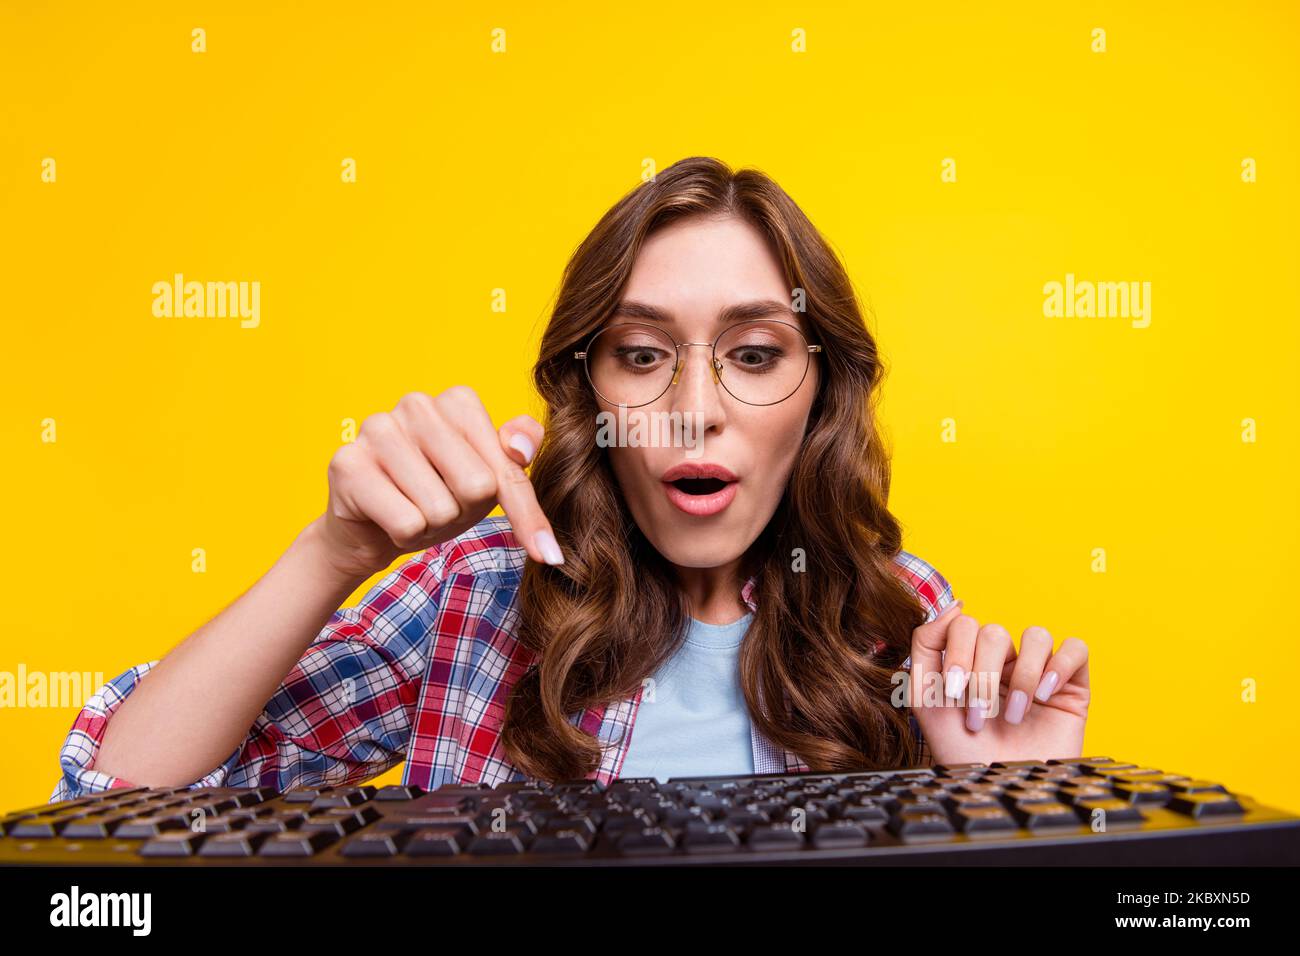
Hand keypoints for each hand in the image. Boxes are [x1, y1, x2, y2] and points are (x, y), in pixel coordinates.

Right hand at [316, 386, 561, 579]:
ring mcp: (378, 428)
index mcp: (459, 401)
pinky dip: (405, 535)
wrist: (371, 527)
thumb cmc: (436, 497)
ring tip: (412, 509)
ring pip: (440, 508)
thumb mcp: (489, 481)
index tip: (547, 553)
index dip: (524, 516)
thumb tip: (523, 449)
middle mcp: (417, 403)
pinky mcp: (347, 463)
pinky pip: (407, 522)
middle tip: (439, 504)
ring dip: (431, 525)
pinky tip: (387, 517)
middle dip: (463, 512)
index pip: (508, 469)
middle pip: (477, 486)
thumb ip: (518, 458)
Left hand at [907, 601, 1090, 764]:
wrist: (999, 792)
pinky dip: (1059, 666)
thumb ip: (926, 646)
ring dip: (1020, 677)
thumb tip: (955, 606)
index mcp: (969, 660)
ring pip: (1035, 634)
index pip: (962, 624)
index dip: (956, 653)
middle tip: (978, 718)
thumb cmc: (962, 752)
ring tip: (1014, 716)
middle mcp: (1003, 662)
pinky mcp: (1072, 687)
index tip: (952, 693)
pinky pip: (1075, 648)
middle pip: (993, 631)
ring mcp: (1038, 671)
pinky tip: (1044, 696)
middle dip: (982, 676)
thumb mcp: (927, 699)